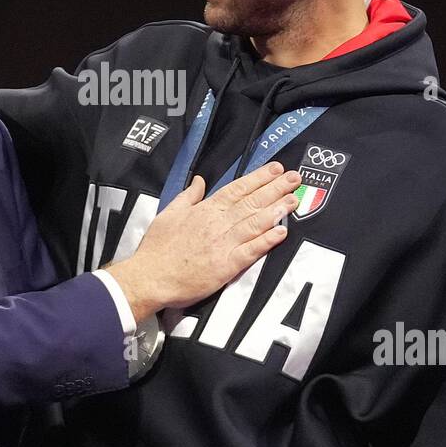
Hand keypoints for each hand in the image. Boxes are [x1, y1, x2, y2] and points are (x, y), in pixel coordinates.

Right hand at [105, 163, 300, 321]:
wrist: (150, 277)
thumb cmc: (157, 247)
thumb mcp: (169, 213)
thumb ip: (188, 196)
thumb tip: (200, 180)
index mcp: (205, 210)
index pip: (237, 189)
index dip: (258, 178)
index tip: (275, 169)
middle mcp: (217, 223)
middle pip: (252, 202)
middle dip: (275, 188)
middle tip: (295, 178)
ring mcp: (223, 244)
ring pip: (255, 222)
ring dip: (277, 210)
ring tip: (294, 200)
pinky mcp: (226, 266)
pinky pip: (251, 251)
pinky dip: (267, 240)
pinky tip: (282, 232)